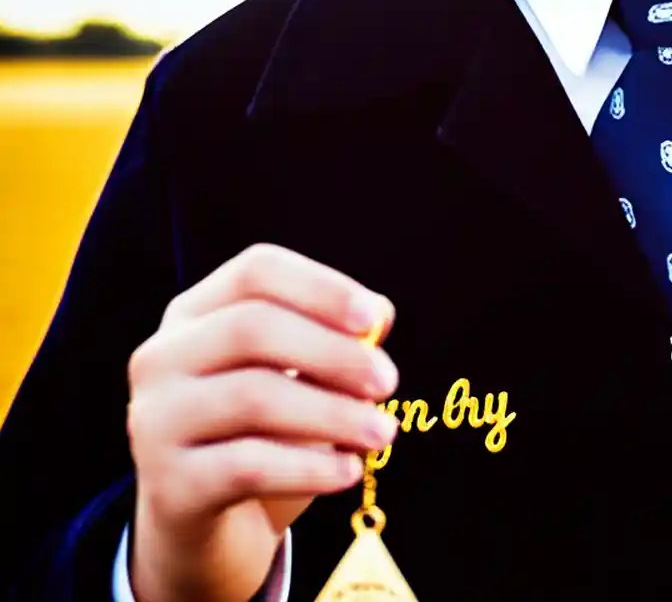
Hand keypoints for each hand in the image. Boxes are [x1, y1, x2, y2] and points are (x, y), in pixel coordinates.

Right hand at [126, 243, 399, 601]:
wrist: (213, 527)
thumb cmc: (267, 436)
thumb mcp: (303, 380)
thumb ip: (339, 340)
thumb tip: (378, 314)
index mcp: (196, 314)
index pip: (255, 271)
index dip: (320, 288)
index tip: (372, 319)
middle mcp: (163, 357)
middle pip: (251, 328)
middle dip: (333, 352)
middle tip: (388, 382)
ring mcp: (157, 420)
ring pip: (252, 397)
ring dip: (334, 413)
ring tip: (382, 433)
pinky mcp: (170, 484)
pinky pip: (248, 465)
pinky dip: (310, 467)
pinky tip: (350, 472)